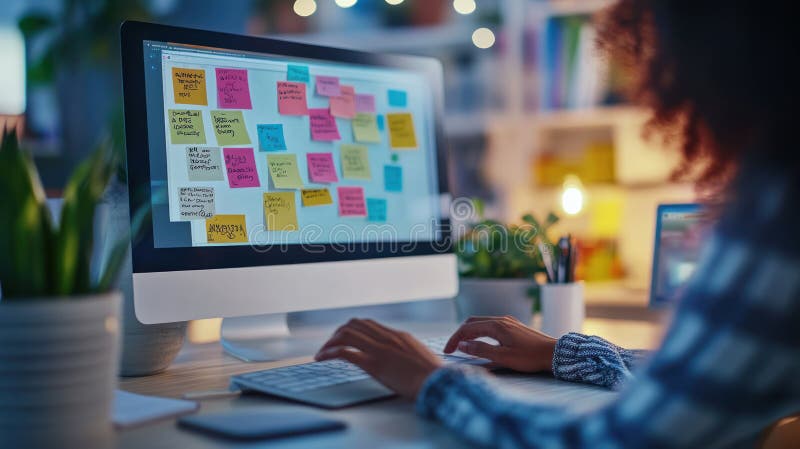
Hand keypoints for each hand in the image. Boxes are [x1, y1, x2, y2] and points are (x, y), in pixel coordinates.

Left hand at [315, 319, 442, 398]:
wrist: (437, 382)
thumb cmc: (432, 376)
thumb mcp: (420, 357)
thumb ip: (407, 353)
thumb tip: (400, 358)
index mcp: (398, 336)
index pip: (368, 324)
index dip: (351, 329)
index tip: (343, 338)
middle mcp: (387, 338)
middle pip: (354, 324)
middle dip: (338, 333)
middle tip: (329, 345)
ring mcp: (380, 349)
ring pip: (346, 334)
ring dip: (330, 342)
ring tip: (322, 352)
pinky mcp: (374, 364)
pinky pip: (345, 352)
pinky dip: (330, 353)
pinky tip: (323, 359)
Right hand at [444, 316, 557, 372]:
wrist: (554, 353)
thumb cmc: (530, 357)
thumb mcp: (503, 357)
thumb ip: (481, 350)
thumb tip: (462, 345)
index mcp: (496, 326)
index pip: (468, 329)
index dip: (455, 339)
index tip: (447, 351)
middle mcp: (501, 320)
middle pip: (473, 322)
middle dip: (460, 334)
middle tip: (452, 348)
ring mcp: (508, 322)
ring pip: (482, 323)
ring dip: (470, 333)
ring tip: (463, 346)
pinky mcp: (514, 326)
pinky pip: (491, 325)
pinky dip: (480, 332)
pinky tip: (481, 342)